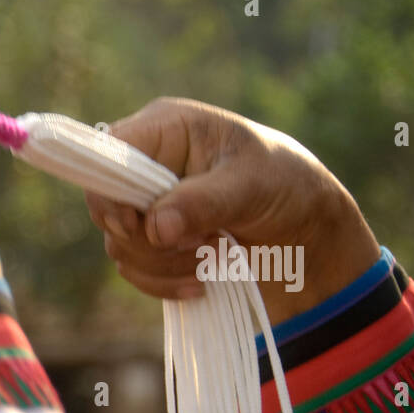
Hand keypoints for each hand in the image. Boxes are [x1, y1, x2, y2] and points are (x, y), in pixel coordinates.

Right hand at [84, 97, 380, 324]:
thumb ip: (203, 202)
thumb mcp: (253, 187)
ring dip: (165, 265)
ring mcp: (146, 205)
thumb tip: (156, 228)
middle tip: (203, 244)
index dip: (111, 195)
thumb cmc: (287, 187)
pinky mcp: (151, 241)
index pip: (107, 155)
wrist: (306, 233)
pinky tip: (202, 281)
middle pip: (108, 208)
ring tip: (216, 258)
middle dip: (151, 239)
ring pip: (120, 246)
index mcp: (166, 129)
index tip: (137, 228)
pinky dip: (165, 283)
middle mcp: (147, 165)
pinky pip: (133, 270)